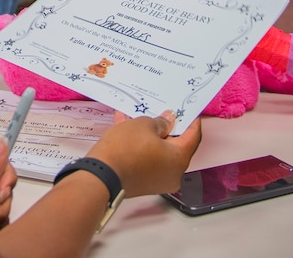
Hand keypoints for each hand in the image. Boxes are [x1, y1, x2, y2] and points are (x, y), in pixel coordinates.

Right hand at [87, 111, 201, 197]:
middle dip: (166, 127)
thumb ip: (161, 121)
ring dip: (148, 134)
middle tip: (161, 111)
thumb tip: (168, 121)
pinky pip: (146, 159)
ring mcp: (157, 180)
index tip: (188, 111)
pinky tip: (126, 128)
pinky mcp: (142, 182)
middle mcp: (172, 174)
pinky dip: (139, 145)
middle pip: (175, 146)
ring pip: (157, 152)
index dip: (191, 121)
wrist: (100, 175)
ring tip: (136, 116)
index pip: (193, 137)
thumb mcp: (144, 125)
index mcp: (179, 160)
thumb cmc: (125, 150)